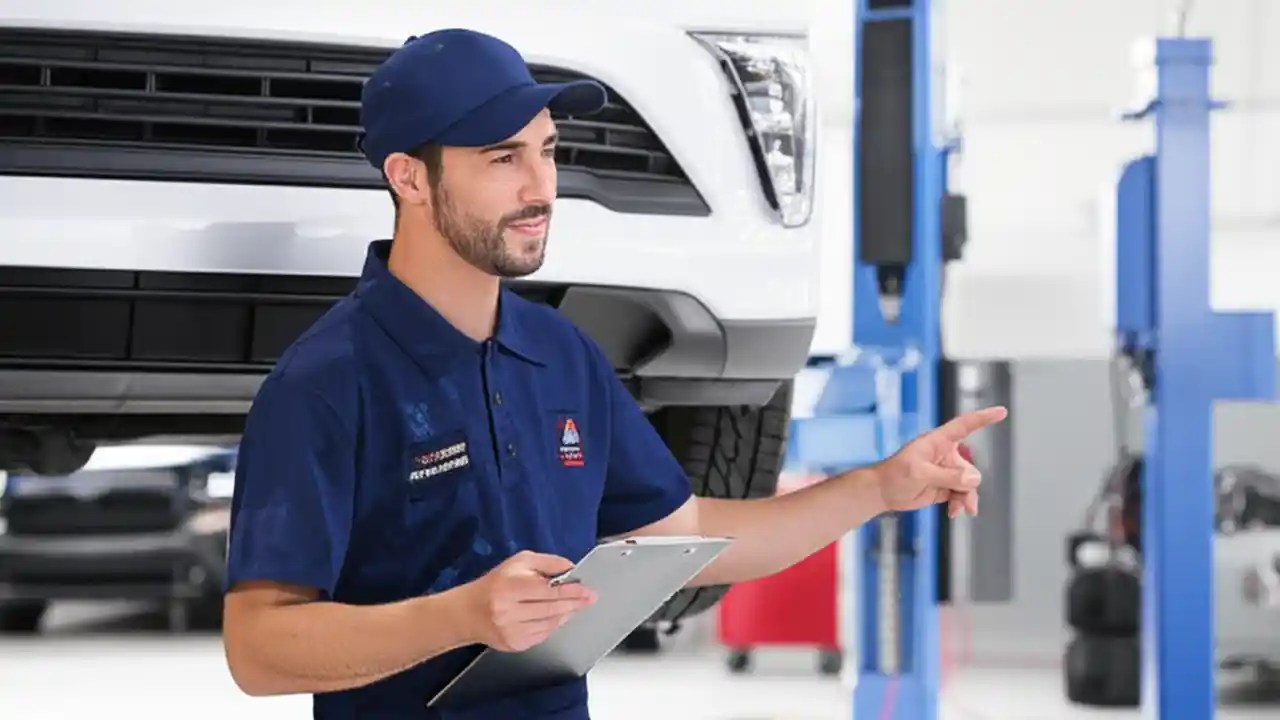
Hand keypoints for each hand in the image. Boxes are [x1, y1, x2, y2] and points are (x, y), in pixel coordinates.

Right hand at [460, 550, 596, 651]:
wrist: (468, 612)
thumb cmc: (496, 584)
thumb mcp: (519, 562)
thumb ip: (547, 562)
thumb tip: (570, 567)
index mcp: (510, 587)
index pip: (548, 591)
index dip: (571, 591)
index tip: (587, 591)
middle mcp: (509, 610)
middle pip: (551, 609)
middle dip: (574, 603)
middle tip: (589, 599)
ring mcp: (511, 630)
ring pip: (550, 624)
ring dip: (565, 615)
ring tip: (573, 606)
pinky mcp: (514, 644)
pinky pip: (543, 635)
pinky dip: (553, 625)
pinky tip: (555, 616)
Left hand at [875, 406, 1007, 517]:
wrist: (883, 492)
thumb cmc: (895, 474)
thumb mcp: (920, 473)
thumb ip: (948, 476)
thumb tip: (974, 480)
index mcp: (938, 442)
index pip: (964, 426)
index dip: (983, 418)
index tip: (1001, 411)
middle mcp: (946, 454)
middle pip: (969, 468)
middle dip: (966, 484)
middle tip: (959, 495)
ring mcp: (947, 471)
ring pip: (969, 484)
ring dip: (966, 497)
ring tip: (961, 509)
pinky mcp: (945, 486)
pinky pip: (962, 494)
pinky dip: (962, 503)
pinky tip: (956, 512)